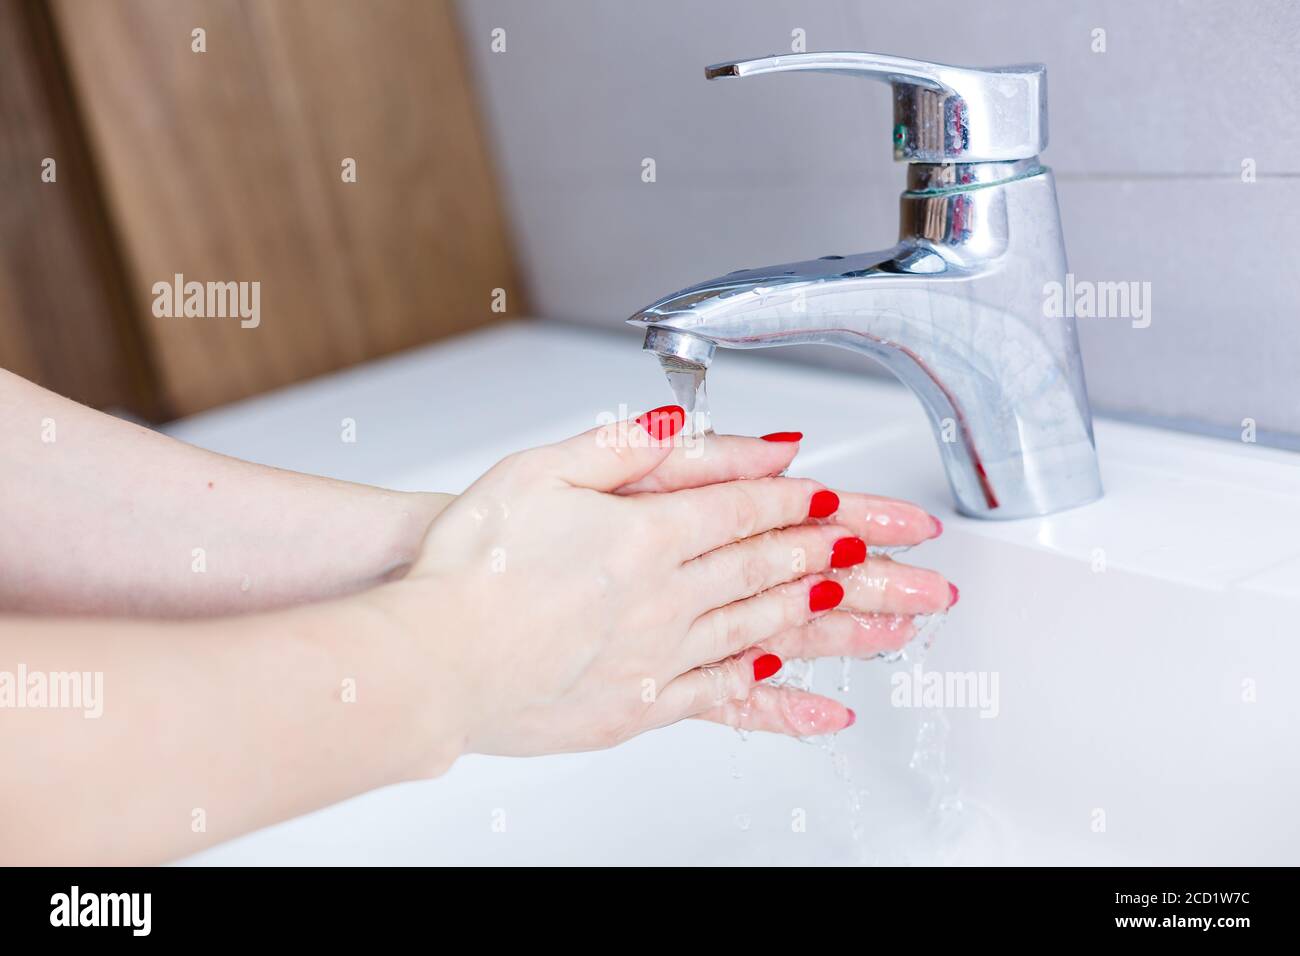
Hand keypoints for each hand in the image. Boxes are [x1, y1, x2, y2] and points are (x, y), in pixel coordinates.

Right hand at [372, 407, 954, 766]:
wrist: (430, 661)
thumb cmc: (469, 566)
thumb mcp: (539, 469)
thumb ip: (626, 447)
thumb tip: (694, 426)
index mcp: (648, 532)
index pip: (752, 508)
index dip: (814, 501)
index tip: (865, 502)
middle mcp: (670, 595)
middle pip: (783, 566)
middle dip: (862, 559)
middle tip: (923, 561)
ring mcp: (664, 655)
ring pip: (775, 629)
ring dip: (846, 622)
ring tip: (905, 621)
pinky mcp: (644, 705)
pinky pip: (730, 705)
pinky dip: (783, 706)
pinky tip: (829, 709)